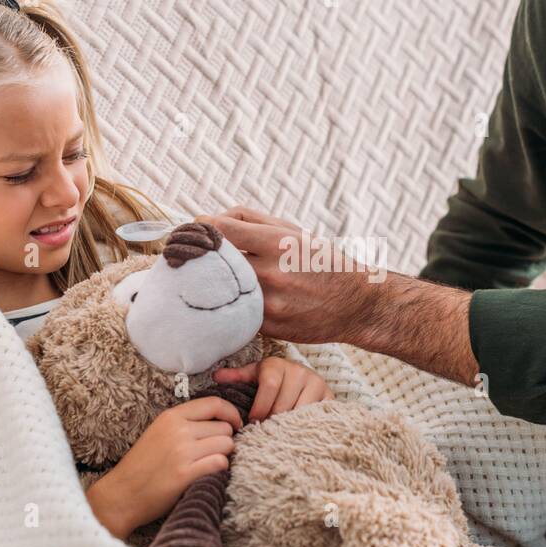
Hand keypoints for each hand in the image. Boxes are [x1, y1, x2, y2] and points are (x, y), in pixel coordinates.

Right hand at [85, 396, 242, 539]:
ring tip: (208, 465)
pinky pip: (220, 463)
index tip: (235, 425)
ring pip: (226, 445)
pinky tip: (207, 474)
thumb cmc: (142, 465)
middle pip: (225, 428)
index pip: (214, 403)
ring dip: (224, 456)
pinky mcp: (185, 474)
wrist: (121, 494)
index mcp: (171, 416)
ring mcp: (182, 452)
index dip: (231, 413)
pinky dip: (219, 469)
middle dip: (225, 441)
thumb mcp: (159, 432)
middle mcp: (178, 430)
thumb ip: (185, 424)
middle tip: (214, 453)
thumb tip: (221, 422)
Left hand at [193, 206, 382, 345]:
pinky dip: (226, 304)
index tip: (197, 230)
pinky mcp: (268, 327)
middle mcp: (272, 273)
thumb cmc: (320, 261)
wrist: (355, 304)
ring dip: (209, 282)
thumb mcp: (292, 230)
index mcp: (278, 243)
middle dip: (199, 255)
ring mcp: (269, 304)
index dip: (201, 228)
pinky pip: (234, 312)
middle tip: (190, 252)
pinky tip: (226, 298)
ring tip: (205, 275)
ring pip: (220, 291)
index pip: (221, 230)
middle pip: (214, 261)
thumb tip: (206, 221)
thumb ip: (248, 219)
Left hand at [213, 356, 333, 422]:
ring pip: (300, 412)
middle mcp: (299, 371)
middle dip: (272, 421)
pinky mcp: (329, 396)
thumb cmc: (273, 379)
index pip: (270, 386)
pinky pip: (316, 416)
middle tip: (264, 433)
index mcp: (278, 365)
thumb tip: (216, 376)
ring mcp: (317, 383)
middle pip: (284, 403)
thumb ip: (236, 377)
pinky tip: (296, 433)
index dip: (260, 407)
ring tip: (278, 435)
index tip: (253, 422)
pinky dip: (305, 426)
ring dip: (288, 426)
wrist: (303, 378)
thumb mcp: (254, 375)